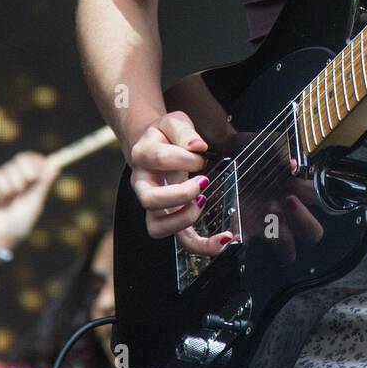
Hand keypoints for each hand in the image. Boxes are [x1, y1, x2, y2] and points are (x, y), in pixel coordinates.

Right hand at [0, 151, 57, 252]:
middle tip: (23, 188)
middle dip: (25, 174)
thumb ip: (43, 183)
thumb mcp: (35, 202)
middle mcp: (15, 175)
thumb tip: (55, 167)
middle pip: (21, 158)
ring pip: (8, 169)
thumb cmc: (21, 220)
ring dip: (11, 187)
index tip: (39, 168)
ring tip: (8, 199)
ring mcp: (1, 179)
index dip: (35, 159)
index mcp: (29, 178)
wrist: (1, 234)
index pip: (31, 158)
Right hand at [128, 110, 233, 257]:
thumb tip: (198, 147)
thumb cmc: (165, 135)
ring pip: (157, 227)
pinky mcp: (169, 218)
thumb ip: (185, 131)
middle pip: (149, 200)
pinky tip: (223, 240)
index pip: (158, 158)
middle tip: (202, 182)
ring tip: (202, 202)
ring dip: (184, 219)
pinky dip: (202, 245)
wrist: (151, 147)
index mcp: (143, 155)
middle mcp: (142, 184)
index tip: (201, 153)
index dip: (183, 157)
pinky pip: (181, 240)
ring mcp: (153, 205)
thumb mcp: (174, 122)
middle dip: (179, 195)